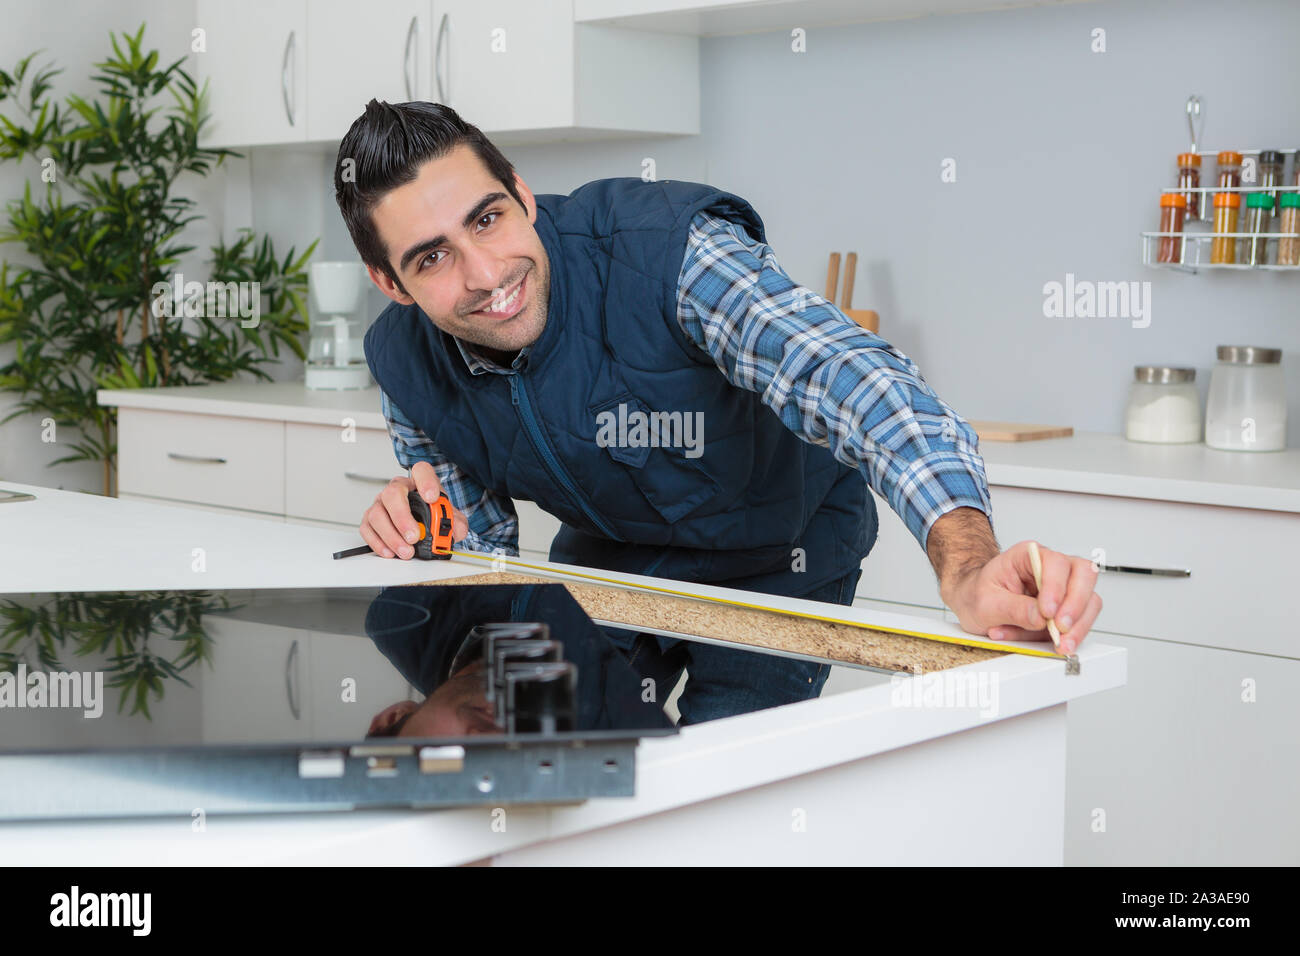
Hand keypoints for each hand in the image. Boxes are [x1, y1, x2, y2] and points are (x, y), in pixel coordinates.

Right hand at [359, 460, 468, 558]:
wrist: (423, 523)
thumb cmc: (433, 515)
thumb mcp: (451, 518)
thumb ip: (457, 523)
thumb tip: (455, 531)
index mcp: (419, 482)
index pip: (421, 471)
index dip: (426, 482)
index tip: (432, 498)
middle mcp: (397, 489)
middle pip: (392, 494)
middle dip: (402, 518)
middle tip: (414, 536)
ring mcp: (381, 503)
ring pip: (377, 514)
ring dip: (391, 536)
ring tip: (406, 551)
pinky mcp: (370, 519)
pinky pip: (367, 528)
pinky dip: (378, 542)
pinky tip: (390, 551)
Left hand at [941, 540, 1102, 653]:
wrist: (972, 604)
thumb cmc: (977, 594)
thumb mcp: (985, 603)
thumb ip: (1013, 608)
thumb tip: (1039, 617)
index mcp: (1028, 556)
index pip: (1055, 563)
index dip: (1056, 587)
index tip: (1047, 611)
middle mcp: (1051, 568)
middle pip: (1084, 575)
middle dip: (1076, 605)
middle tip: (1061, 629)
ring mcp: (1063, 588)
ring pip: (1090, 600)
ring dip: (1078, 625)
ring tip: (1061, 644)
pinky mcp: (1067, 609)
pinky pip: (1081, 620)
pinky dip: (1071, 635)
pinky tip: (1055, 644)